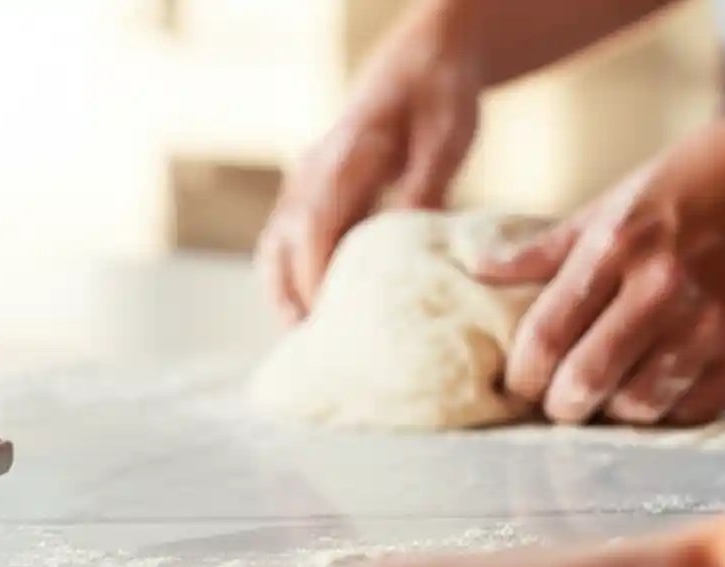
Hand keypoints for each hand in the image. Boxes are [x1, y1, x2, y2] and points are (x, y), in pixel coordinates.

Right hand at [256, 0, 479, 324]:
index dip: (315, 273)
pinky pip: (286, 240)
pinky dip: (290, 276)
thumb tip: (413, 249)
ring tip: (303, 338)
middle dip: (290, 296)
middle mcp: (313, 169)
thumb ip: (427, 187)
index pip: (315, 223)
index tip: (325, 315)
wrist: (419, 62)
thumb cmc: (438, 96)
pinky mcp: (310, 190)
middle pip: (283, 243)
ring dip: (283, 290)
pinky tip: (311, 310)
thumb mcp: (448, 136)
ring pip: (277, 245)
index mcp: (344, 155)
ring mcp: (305, 179)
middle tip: (308, 346)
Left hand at [476, 108, 724, 424]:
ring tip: (604, 395)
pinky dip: (665, 410)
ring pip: (638, 405)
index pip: (546, 334)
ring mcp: (712, 323)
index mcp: (618, 245)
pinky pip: (692, 408)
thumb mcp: (616, 198)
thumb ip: (547, 248)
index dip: (521, 373)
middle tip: (556, 400)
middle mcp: (663, 287)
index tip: (517, 383)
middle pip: (585, 381)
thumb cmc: (701, 178)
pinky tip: (653, 390)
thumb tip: (478, 269)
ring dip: (611, 410)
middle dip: (559, 403)